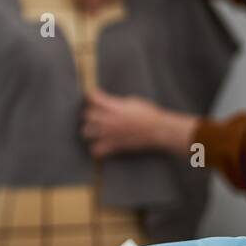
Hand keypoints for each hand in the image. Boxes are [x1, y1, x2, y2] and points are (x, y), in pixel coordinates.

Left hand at [82, 87, 197, 157]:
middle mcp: (109, 120)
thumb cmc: (149, 114)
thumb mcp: (133, 102)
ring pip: (87, 132)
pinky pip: (96, 150)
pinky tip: (99, 145)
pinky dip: (95, 149)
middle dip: (90, 113)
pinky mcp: (114, 145)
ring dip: (89, 129)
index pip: (93, 98)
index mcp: (114, 107)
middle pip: (87, 115)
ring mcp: (110, 133)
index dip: (92, 96)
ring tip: (95, 129)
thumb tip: (108, 102)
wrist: (159, 130)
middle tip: (96, 114)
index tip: (93, 96)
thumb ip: (117, 102)